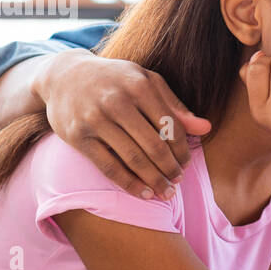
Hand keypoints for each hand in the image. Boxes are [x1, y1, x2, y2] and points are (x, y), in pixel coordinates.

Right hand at [36, 49, 212, 199]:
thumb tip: (207, 128)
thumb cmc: (114, 80)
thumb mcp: (145, 82)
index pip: (170, 125)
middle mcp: (117, 101)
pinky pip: (108, 166)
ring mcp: (95, 119)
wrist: (64, 76)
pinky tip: (143, 194)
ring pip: (133, 158)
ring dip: (154, 180)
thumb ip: (175, 106)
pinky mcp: (78, 137)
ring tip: (166, 192)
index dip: (182, 148)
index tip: (187, 163)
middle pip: (154, 144)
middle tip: (179, 181)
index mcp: (139, 85)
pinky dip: (129, 184)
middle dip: (170, 168)